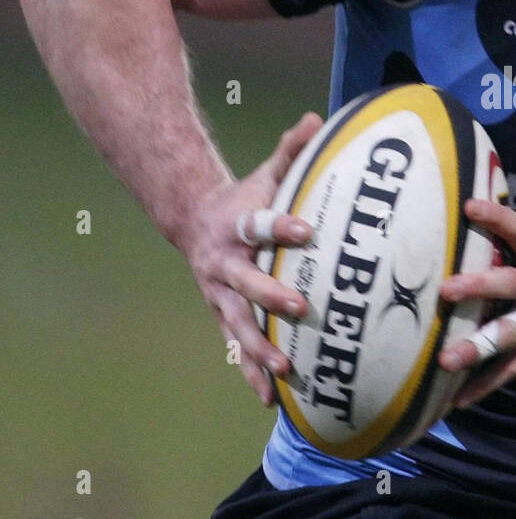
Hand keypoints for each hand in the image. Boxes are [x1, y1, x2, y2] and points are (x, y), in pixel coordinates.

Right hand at [179, 112, 322, 404]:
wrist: (197, 223)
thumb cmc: (248, 198)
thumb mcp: (266, 173)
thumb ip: (291, 151)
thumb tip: (316, 118)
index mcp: (238, 226)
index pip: (261, 223)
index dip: (282, 226)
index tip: (307, 230)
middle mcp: (225, 265)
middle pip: (247, 283)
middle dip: (272, 296)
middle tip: (301, 306)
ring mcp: (221, 296)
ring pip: (238, 325)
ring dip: (259, 348)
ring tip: (283, 368)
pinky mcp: (224, 318)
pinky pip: (238, 350)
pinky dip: (252, 374)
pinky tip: (272, 400)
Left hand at [437, 199, 515, 408]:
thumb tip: (483, 224)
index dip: (497, 217)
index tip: (470, 207)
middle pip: (509, 285)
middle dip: (478, 288)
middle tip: (447, 291)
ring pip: (508, 334)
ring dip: (476, 347)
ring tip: (446, 360)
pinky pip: (512, 368)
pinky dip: (486, 384)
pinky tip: (460, 398)